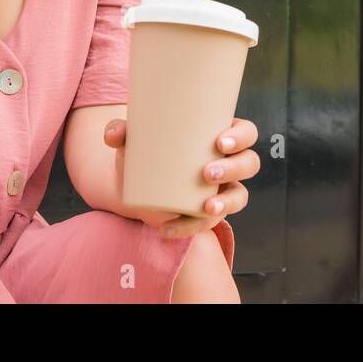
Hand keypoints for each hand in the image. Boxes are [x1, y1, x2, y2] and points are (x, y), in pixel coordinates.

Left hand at [103, 115, 260, 238]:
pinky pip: (210, 222)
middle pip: (249, 163)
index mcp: (220, 134)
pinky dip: (190, 226)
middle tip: (207, 174)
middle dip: (234, 169)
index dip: (241, 137)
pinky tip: (168, 229)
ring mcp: (222, 189)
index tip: (220, 143)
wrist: (134, 184)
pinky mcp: (208, 212)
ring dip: (227, 202)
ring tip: (206, 207)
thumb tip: (113, 134)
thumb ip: (121, 132)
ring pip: (239, 196)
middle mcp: (228, 162)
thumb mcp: (133, 140)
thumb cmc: (143, 151)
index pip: (246, 132)